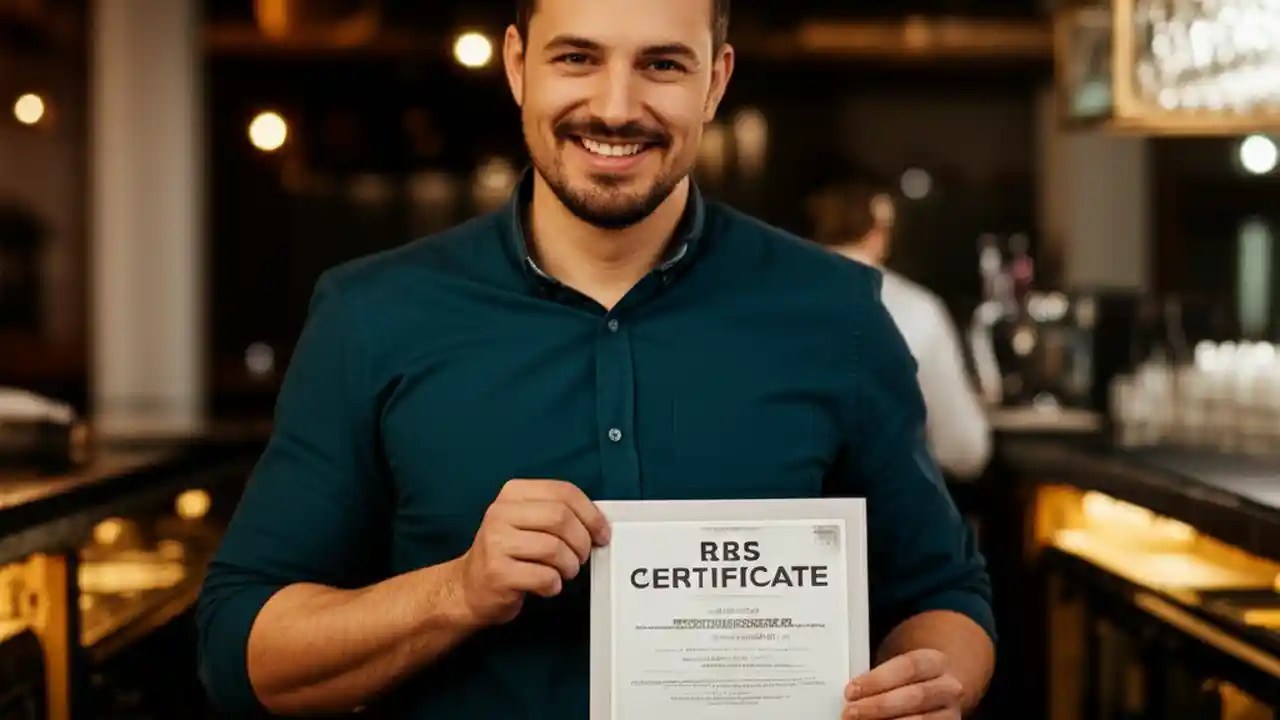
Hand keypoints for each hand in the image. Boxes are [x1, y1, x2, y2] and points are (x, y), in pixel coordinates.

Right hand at [455, 479, 609, 625]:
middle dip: (581, 542)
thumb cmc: (507, 555)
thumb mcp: (527, 522)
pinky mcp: (497, 572)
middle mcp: (500, 513)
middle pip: (561, 518)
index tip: (601, 532)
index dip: (591, 513)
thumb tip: (599, 522)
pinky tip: (546, 585)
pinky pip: (544, 577)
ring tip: (563, 572)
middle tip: (581, 556)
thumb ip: (558, 514)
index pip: (563, 492)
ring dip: (569, 566)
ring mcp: (495, 542)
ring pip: (555, 548)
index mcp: (512, 493)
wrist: (469, 588)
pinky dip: (554, 584)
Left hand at [842, 649, 963, 718]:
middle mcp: (948, 686)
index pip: (907, 667)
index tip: (851, 690)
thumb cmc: (907, 677)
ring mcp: (951, 712)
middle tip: (850, 712)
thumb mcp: (897, 667)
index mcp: (935, 661)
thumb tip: (851, 690)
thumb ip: (879, 675)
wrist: (936, 690)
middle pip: (914, 697)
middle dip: (878, 706)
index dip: (877, 680)